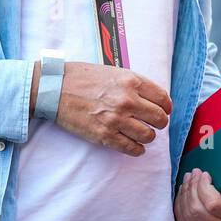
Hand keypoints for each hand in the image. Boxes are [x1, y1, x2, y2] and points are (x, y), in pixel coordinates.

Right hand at [54, 62, 171, 156]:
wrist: (55, 88)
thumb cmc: (82, 77)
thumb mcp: (114, 72)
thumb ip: (134, 84)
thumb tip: (152, 98)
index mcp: (131, 81)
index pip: (163, 99)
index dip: (166, 107)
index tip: (163, 110)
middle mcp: (127, 100)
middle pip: (160, 119)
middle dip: (159, 122)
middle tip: (153, 123)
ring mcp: (116, 119)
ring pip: (149, 135)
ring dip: (148, 136)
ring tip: (142, 133)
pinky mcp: (104, 135)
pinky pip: (131, 148)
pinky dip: (137, 149)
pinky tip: (135, 146)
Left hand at [175, 170, 220, 220]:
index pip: (214, 204)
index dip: (204, 187)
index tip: (204, 174)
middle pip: (198, 210)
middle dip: (192, 187)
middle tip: (193, 173)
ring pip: (189, 215)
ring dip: (185, 194)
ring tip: (189, 180)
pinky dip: (181, 205)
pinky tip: (185, 193)